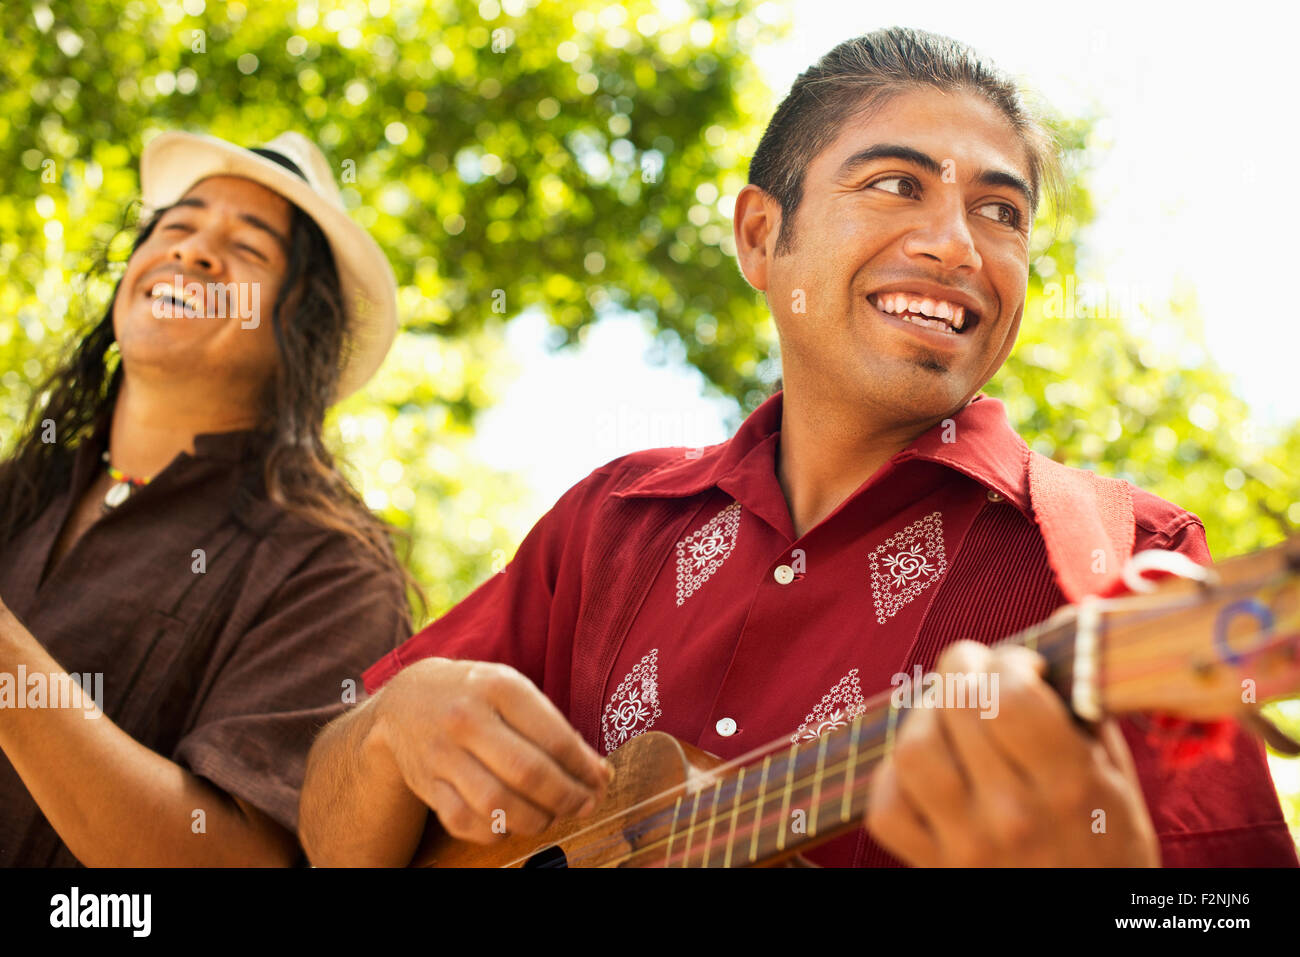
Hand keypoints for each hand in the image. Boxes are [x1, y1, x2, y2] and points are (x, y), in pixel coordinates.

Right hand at [368, 657, 612, 844]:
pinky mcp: (425, 784)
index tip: (600, 781)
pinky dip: (497, 831)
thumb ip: (553, 728)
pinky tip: (513, 822)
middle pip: (527, 774)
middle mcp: (466, 720)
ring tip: (551, 815)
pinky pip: (466, 822)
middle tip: (585, 804)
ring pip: (497, 805)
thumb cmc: (475, 694)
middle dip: (566, 797)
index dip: (584, 768)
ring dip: (535, 819)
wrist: (407, 700)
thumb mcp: (514, 691)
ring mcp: (442, 754)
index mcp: (498, 688)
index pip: (553, 738)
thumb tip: (596, 772)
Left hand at [865, 641, 1158, 865]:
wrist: (1086, 936)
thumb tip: (1055, 633)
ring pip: (912, 749)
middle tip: (974, 672)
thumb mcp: (1115, 780)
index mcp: (1068, 785)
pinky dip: (895, 777)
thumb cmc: (1106, 848)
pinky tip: (927, 769)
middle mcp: (1013, 815)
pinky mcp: (930, 866)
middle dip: (961, 669)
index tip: (1016, 665)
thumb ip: (1082, 710)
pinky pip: (885, 804)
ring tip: (947, 717)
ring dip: (924, 717)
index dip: (1005, 662)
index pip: (1008, 695)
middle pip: (955, 706)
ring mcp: (966, 843)